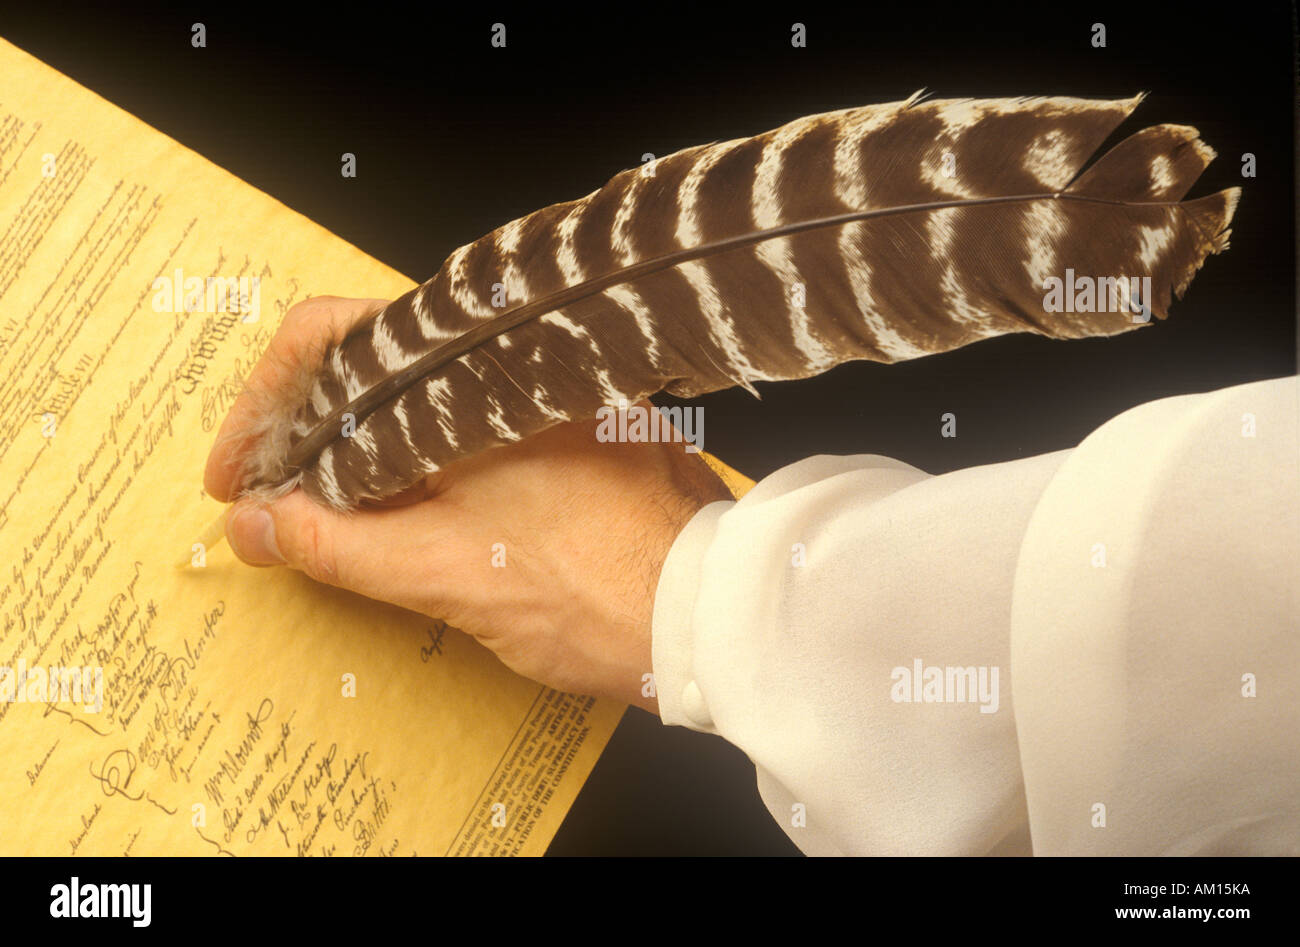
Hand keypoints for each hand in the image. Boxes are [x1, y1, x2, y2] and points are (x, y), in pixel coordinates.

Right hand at [204, 296, 731, 712]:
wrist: (708, 611)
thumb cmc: (596, 588)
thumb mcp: (444, 573)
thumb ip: (335, 544)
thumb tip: (254, 525)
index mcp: (470, 370)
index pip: (325, 336)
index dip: (259, 405)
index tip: (238, 480)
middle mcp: (502, 361)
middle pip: (361, 367)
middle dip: (298, 432)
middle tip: (265, 504)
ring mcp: (531, 392)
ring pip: (408, 401)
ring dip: (350, 454)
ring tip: (313, 519)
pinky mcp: (552, 429)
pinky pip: (453, 429)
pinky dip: (406, 466)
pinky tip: (388, 518)